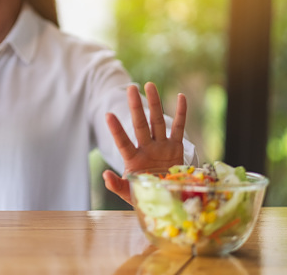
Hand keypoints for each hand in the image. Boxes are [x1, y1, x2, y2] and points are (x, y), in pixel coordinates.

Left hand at [102, 82, 186, 204]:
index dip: (117, 129)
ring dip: (154, 104)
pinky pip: (179, 128)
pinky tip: (180, 96)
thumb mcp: (130, 194)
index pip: (123, 142)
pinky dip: (181, 113)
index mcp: (134, 160)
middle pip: (140, 124)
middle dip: (136, 107)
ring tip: (150, 85)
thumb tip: (105, 175)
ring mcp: (161, 146)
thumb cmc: (146, 197)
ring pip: (157, 121)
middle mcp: (147, 149)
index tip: (108, 114)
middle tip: (130, 88)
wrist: (168, 201)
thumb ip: (117, 186)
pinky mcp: (176, 148)